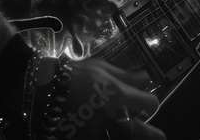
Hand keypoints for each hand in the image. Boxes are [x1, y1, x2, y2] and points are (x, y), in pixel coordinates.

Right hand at [22, 56, 164, 139]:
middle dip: (151, 134)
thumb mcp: (101, 67)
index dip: (150, 103)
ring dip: (125, 131)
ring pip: (123, 136)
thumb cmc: (74, 74)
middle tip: (156, 135)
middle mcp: (112, 116)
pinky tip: (103, 128)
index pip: (150, 104)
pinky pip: (102, 137)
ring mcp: (98, 131)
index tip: (145, 102)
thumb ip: (126, 74)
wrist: (43, 90)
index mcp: (118, 95)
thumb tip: (146, 77)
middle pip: (143, 132)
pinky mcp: (85, 139)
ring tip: (121, 125)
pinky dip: (106, 134)